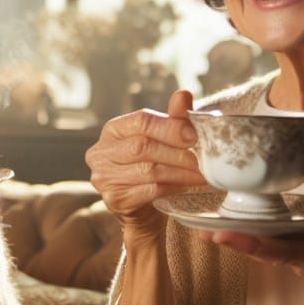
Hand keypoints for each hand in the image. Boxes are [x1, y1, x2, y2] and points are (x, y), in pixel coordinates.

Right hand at [86, 89, 204, 241]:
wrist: (143, 210)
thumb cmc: (151, 167)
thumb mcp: (162, 140)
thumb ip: (172, 119)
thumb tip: (184, 94)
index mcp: (113, 130)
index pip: (140, 121)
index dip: (169, 127)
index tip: (194, 136)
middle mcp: (101, 152)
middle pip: (143, 147)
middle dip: (177, 152)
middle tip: (202, 159)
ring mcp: (103, 178)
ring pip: (148, 170)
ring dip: (180, 172)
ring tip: (201, 173)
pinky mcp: (114, 200)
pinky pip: (149, 191)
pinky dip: (172, 187)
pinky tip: (187, 186)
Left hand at [202, 199, 303, 304]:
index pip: (275, 248)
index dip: (247, 243)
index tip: (221, 234)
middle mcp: (300, 258)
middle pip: (259, 250)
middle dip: (230, 241)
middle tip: (197, 230)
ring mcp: (296, 259)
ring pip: (260, 249)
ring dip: (234, 240)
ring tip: (202, 227)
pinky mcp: (295, 253)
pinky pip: (267, 246)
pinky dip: (248, 237)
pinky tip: (229, 225)